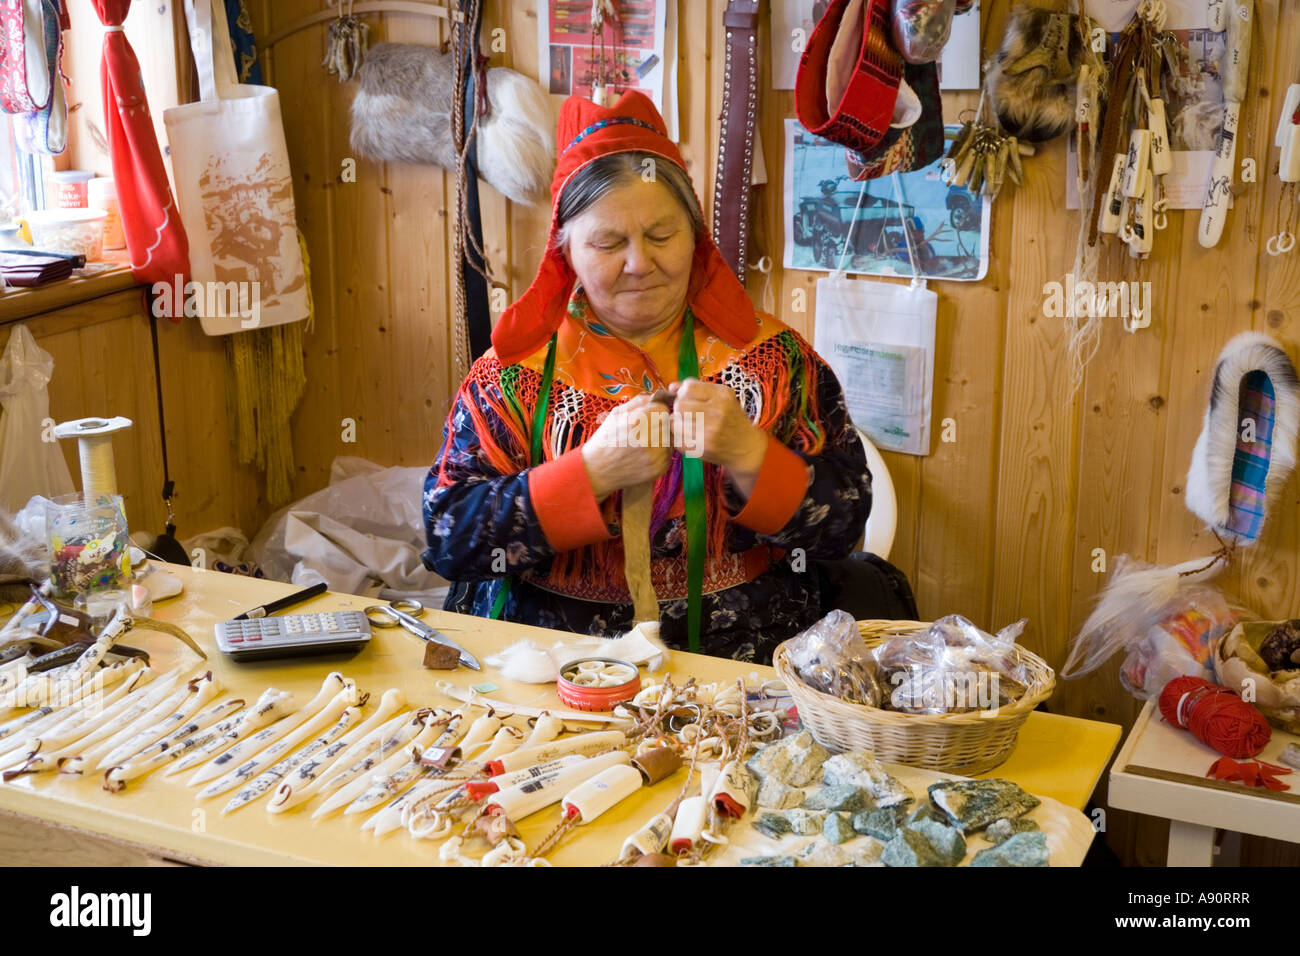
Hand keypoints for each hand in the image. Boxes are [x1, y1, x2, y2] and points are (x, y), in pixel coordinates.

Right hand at [580, 393, 673, 500]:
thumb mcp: (615, 414)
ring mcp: (655, 455)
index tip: (648, 416)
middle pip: (668, 423)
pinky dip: (660, 452)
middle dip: (659, 424)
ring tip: (644, 443)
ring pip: (671, 439)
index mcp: (637, 421)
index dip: (656, 411)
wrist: (597, 471)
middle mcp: (648, 438)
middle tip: (645, 431)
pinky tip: (645, 455)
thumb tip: (657, 396)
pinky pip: (669, 454)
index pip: (663, 409)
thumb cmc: (606, 440)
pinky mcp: (659, 468)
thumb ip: (638, 402)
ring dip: (661, 439)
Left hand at [669, 378, 768, 498]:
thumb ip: (697, 389)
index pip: (688, 387)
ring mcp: (709, 432)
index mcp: (723, 396)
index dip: (683, 392)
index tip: (687, 398)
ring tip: (688, 425)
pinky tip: (690, 436)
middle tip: (687, 413)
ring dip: (678, 423)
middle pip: (679, 405)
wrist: (747, 447)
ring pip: (675, 423)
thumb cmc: (731, 419)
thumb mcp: (722, 398)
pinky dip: (680, 437)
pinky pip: (677, 439)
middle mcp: (717, 412)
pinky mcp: (703, 449)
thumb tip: (671, 387)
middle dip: (679, 408)